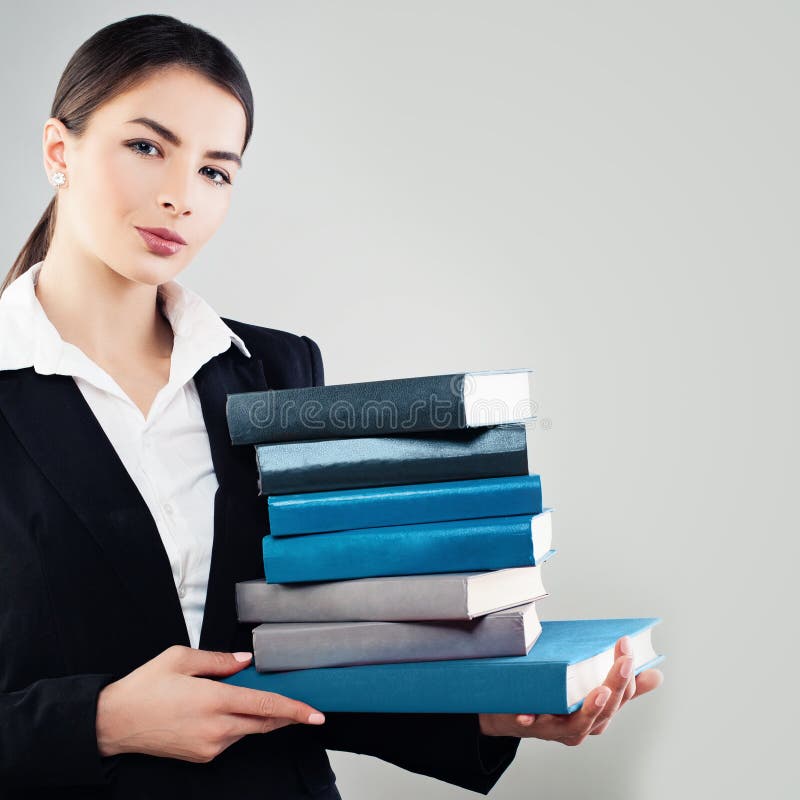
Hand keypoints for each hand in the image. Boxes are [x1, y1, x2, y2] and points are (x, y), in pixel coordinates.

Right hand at [96, 646, 324, 762]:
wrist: (113, 723)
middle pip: (264, 723)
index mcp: (214, 700)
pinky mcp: (201, 756)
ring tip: (238, 696)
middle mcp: (216, 728)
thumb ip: (219, 660)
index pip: (266, 706)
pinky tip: (220, 711)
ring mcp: (209, 746)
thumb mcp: (181, 659)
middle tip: (304, 708)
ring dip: (255, 716)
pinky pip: (229, 739)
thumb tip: (246, 661)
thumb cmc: (145, 686)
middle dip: (286, 716)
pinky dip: (235, 724)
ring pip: (246, 730)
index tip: (316, 715)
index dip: (295, 710)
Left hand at [478, 635, 662, 744]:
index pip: (622, 697)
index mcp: (598, 712)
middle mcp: (582, 725)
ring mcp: (557, 729)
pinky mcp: (532, 727)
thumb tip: (656, 674)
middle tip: (625, 659)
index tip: (627, 645)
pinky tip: (529, 713)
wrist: (505, 709)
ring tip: (600, 691)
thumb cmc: (551, 695)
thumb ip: (618, 680)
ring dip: (592, 709)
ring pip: (579, 724)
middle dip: (618, 684)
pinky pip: (535, 724)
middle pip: (606, 710)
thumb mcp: (586, 683)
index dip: (628, 674)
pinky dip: (534, 719)